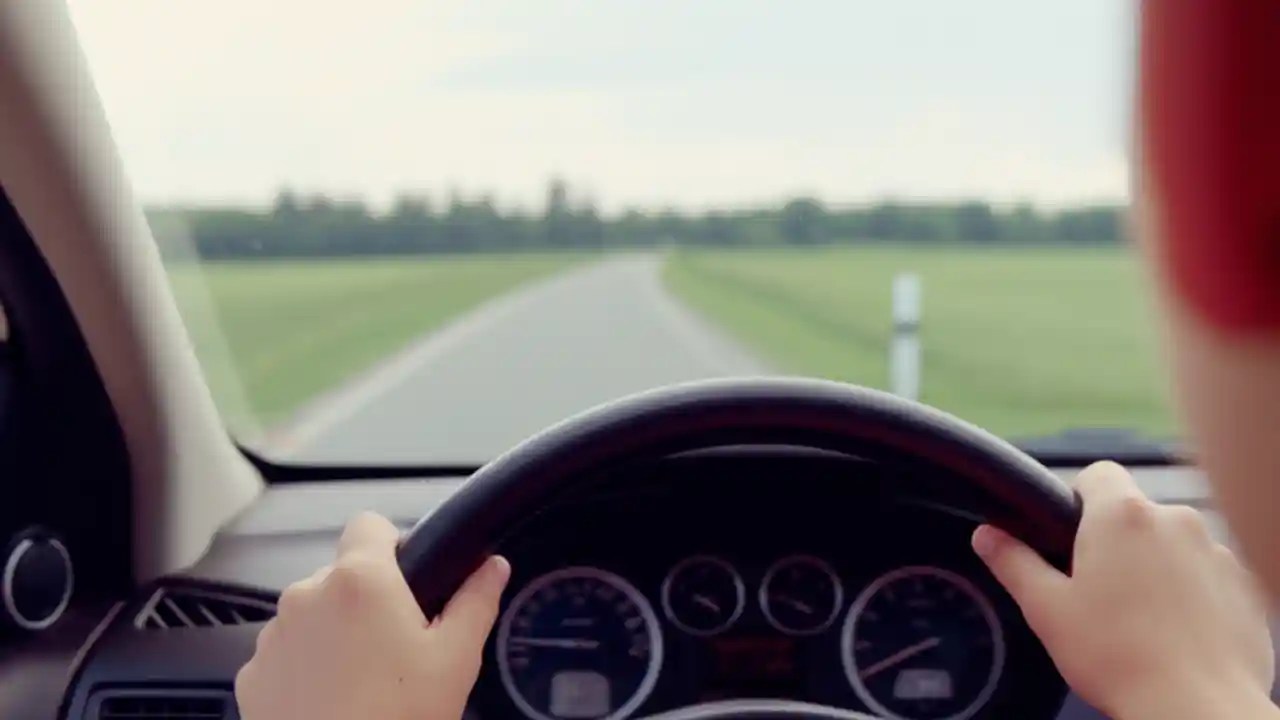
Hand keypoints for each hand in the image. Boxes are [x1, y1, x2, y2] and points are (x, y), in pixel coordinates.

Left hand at [235, 512, 510, 719]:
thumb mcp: (455, 658)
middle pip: (342, 574)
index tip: (408, 578)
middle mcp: (306, 595)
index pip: (369, 524)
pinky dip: (307, 667)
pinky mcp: (252, 674)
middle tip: (397, 645)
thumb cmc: (400, 718)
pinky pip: (286, 653)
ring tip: (365, 680)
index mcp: (360, 580)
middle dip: (367, 599)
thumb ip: (475, 600)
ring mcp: (273, 636)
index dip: (392, 546)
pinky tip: (333, 700)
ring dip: (334, 632)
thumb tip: (492, 566)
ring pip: (312, 614)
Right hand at [972, 462, 1274, 719]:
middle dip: (1116, 541)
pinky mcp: (1244, 585)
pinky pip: (1208, 573)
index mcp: (1121, 516)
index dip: (1078, 499)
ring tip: (1140, 618)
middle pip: (1136, 512)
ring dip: (1157, 565)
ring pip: (1174, 543)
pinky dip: (1192, 592)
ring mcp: (1217, 551)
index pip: (1098, 473)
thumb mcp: (1047, 609)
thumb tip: (986, 534)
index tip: (1070, 537)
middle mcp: (1175, 520)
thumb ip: (1014, 562)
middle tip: (1097, 590)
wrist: (1197, 708)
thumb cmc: (1117, 658)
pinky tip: (1176, 631)